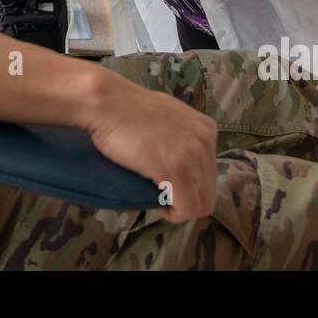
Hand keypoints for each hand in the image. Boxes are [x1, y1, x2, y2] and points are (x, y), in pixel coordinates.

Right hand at [85, 72, 216, 223]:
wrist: (108, 102)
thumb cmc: (128, 108)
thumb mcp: (167, 116)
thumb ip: (180, 133)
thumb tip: (177, 152)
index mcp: (206, 129)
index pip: (210, 172)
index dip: (191, 184)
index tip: (170, 183)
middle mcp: (205, 142)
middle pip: (208, 191)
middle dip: (188, 199)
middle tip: (164, 194)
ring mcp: (191, 156)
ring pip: (201, 204)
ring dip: (181, 208)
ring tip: (160, 200)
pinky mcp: (174, 170)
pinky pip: (186, 208)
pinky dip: (174, 214)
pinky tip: (159, 206)